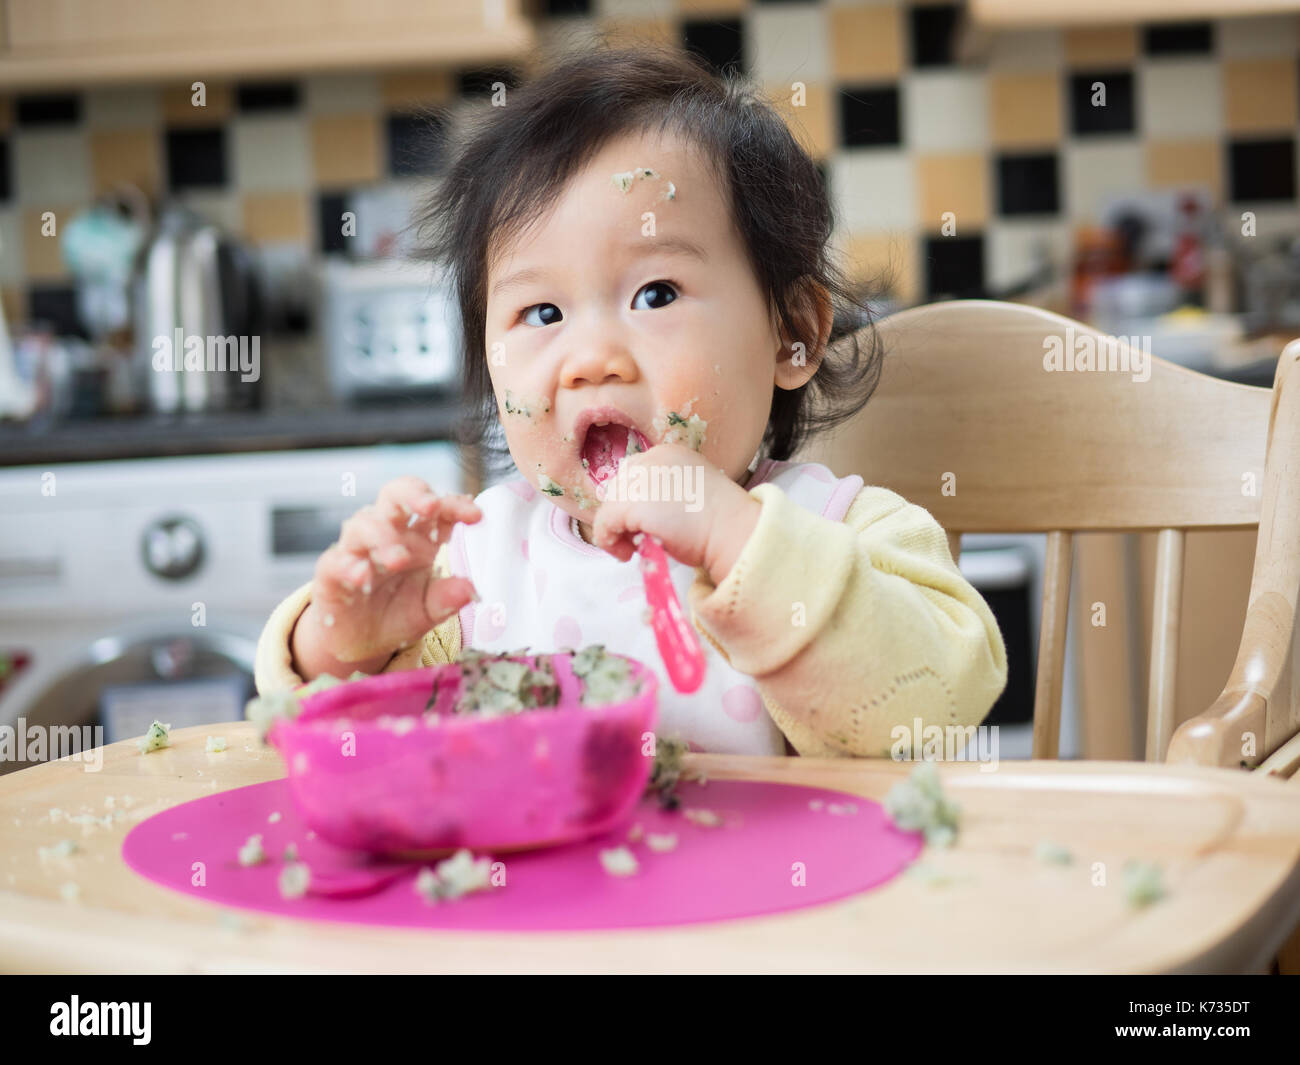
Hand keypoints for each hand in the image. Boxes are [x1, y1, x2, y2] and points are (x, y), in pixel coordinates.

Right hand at [298, 477, 481, 670]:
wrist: (358, 643)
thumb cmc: (397, 614)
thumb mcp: (429, 611)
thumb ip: (447, 599)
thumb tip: (470, 589)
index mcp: (419, 538)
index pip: (437, 510)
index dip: (455, 506)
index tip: (476, 516)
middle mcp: (387, 535)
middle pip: (396, 495)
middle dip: (414, 494)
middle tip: (430, 506)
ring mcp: (357, 550)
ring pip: (365, 523)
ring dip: (383, 537)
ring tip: (399, 559)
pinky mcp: (331, 572)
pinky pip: (336, 560)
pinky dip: (349, 565)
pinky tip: (362, 574)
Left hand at [591, 443, 760, 583]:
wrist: (733, 531)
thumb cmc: (721, 522)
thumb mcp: (691, 493)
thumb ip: (666, 494)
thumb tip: (641, 515)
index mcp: (669, 453)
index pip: (634, 472)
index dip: (635, 500)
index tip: (648, 522)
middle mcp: (651, 459)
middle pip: (619, 487)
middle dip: (624, 514)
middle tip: (640, 538)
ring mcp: (640, 480)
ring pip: (610, 506)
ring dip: (618, 530)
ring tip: (636, 547)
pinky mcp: (631, 504)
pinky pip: (605, 525)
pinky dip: (610, 542)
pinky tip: (627, 554)